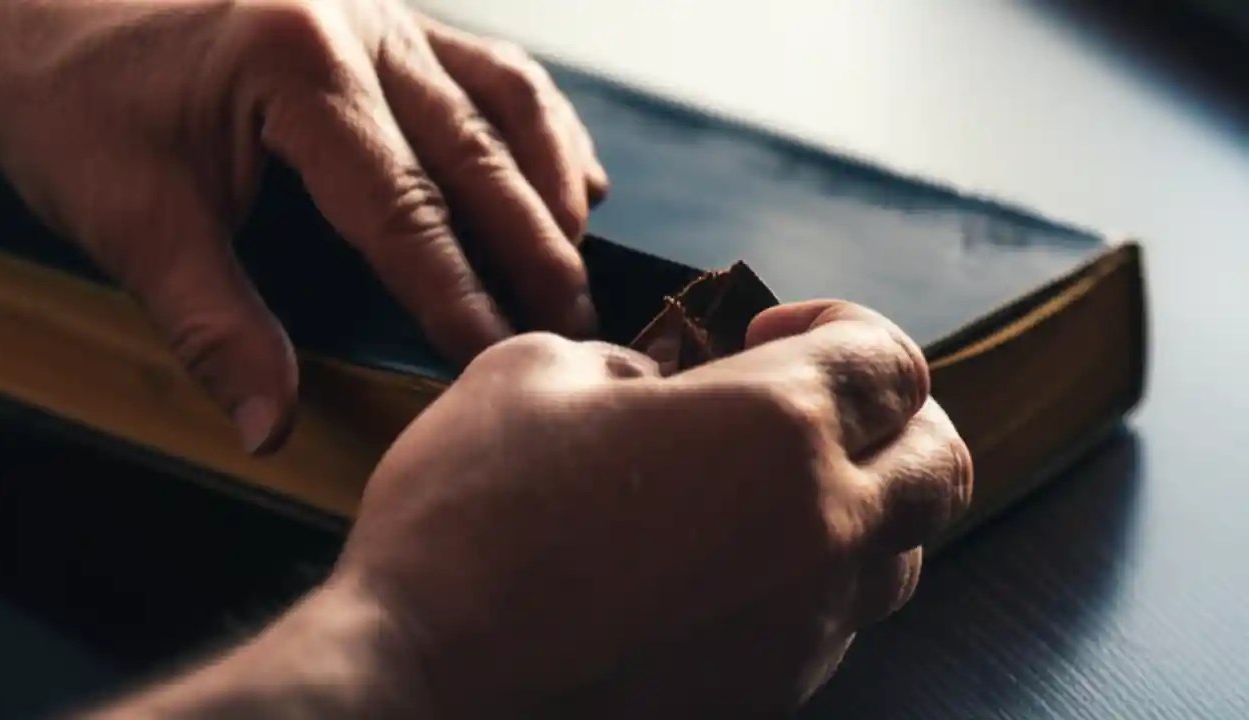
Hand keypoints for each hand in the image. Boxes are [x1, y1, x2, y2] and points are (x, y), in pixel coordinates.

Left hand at [0, 0, 606, 451]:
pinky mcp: (386, 19)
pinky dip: (541, 129)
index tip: (500, 355)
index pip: (403, 208)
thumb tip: (269, 427)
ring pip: (506, 100)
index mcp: (295, 66)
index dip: (457, 292)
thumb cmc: (79, 106)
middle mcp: (355, 25)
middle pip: (478, 152)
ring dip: (551, 183)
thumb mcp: (134, 224)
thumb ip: (214, 328)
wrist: (38, 9)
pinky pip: (490, 70)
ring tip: (580, 259)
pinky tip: (570, 178)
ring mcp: (380, 13)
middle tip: (576, 322)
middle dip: (533, 246)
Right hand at [335, 298, 971, 716]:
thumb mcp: (534, 373)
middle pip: (940, 463)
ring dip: (864, 501)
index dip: (841, 323)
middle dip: (896, 416)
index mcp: (776, 427)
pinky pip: (834, 623)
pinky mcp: (767, 693)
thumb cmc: (470, 513)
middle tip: (819, 401)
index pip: (891, 360)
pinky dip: (812, 575)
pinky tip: (733, 561)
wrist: (425, 676)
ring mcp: (803, 627)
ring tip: (780, 483)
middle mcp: (820, 530)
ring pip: (900, 554)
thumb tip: (657, 386)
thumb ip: (625, 361)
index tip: (770, 329)